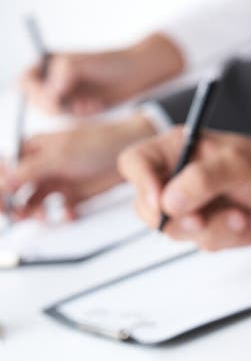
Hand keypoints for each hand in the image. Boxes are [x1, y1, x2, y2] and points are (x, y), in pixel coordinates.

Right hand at [0, 115, 153, 218]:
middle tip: (16, 215)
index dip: (2, 186)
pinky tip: (69, 214)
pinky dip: (62, 215)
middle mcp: (40, 165)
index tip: (3, 202)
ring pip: (35, 202)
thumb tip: (3, 181)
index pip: (5, 168)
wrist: (127, 151)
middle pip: (16, 188)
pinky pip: (59, 209)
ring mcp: (56, 180)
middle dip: (13, 202)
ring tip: (43, 217)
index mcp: (31, 149)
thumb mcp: (58, 156)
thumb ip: (30, 170)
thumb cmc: (95, 143)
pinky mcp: (73, 194)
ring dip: (34, 211)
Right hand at [20, 35, 183, 116]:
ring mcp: (66, 95)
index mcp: (48, 64)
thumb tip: (52, 91)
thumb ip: (64, 74)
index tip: (55, 97)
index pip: (27, 82)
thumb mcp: (84, 63)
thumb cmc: (110, 63)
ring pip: (56, 113)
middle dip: (56, 107)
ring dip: (73, 112)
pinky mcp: (79, 109)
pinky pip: (73, 119)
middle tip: (77, 106)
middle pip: (38, 102)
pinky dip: (84, 115)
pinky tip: (98, 105)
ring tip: (91, 103)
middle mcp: (54, 80)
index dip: (37, 93)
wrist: (134, 74)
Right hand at [118, 130, 250, 248]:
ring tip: (239, 214)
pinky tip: (242, 220)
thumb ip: (201, 180)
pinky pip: (200, 242)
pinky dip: (223, 235)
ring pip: (174, 230)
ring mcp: (188, 206)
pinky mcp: (204, 229)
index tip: (160, 202)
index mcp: (175, 149)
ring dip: (209, 228)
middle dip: (175, 218)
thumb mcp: (236, 164)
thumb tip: (168, 203)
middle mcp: (175, 178)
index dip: (141, 184)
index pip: (134, 163)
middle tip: (200, 220)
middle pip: (145, 207)